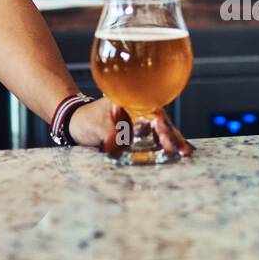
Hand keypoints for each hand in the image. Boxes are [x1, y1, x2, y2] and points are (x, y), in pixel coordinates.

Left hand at [66, 96, 193, 157]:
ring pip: (159, 133)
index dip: (163, 126)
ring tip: (185, 153)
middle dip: (173, 136)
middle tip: (184, 150)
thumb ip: (110, 136)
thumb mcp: (97, 126)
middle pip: (161, 123)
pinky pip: (152, 142)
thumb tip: (118, 149)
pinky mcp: (135, 137)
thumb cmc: (85, 120)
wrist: (73, 124)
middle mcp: (138, 113)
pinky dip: (162, 148)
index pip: (152, 113)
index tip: (168, 138)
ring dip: (171, 143)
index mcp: (132, 104)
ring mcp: (138, 125)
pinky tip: (172, 155)